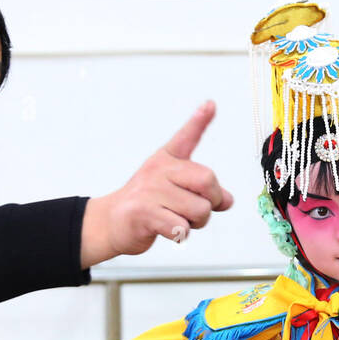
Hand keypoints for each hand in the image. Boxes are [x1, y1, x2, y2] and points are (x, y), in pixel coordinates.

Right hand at [80, 100, 233, 267]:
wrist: (110, 223)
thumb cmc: (146, 205)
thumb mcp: (172, 190)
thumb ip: (201, 191)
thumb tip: (228, 200)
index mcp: (166, 160)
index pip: (186, 137)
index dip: (199, 120)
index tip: (211, 104)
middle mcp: (158, 170)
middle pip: (208, 180)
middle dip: (211, 202)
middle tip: (196, 210)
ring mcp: (150, 191)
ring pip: (199, 210)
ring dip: (195, 223)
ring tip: (176, 220)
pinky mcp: (144, 213)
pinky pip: (181, 227)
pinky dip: (180, 235)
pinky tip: (166, 230)